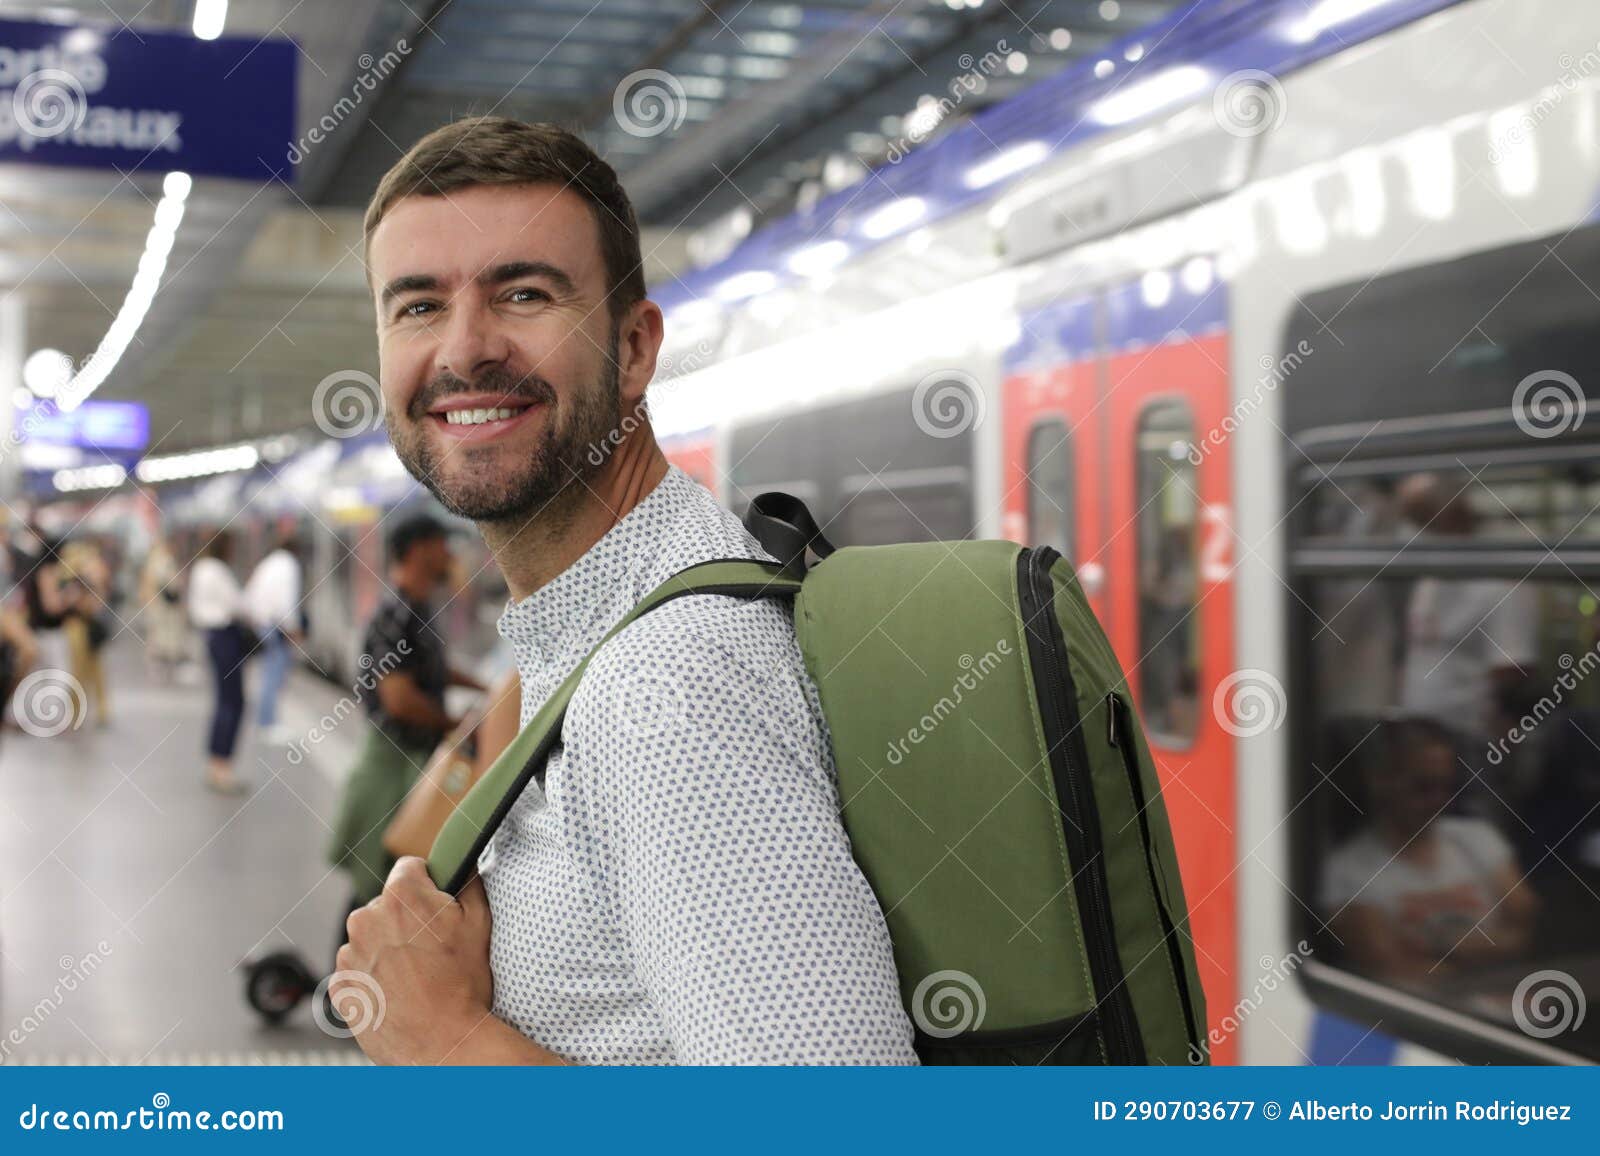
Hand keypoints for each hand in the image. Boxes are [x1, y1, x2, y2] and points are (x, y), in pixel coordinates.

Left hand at [334, 857, 495, 1063]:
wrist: (442, 1044)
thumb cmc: (463, 985)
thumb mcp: (480, 923)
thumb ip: (468, 882)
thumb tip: (463, 865)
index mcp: (401, 896)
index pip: (410, 867)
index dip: (428, 882)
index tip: (438, 904)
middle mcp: (366, 918)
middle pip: (387, 905)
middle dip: (406, 919)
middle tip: (432, 948)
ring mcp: (349, 954)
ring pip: (370, 938)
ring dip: (387, 948)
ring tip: (416, 977)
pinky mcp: (339, 986)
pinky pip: (356, 969)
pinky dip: (373, 977)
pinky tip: (399, 993)